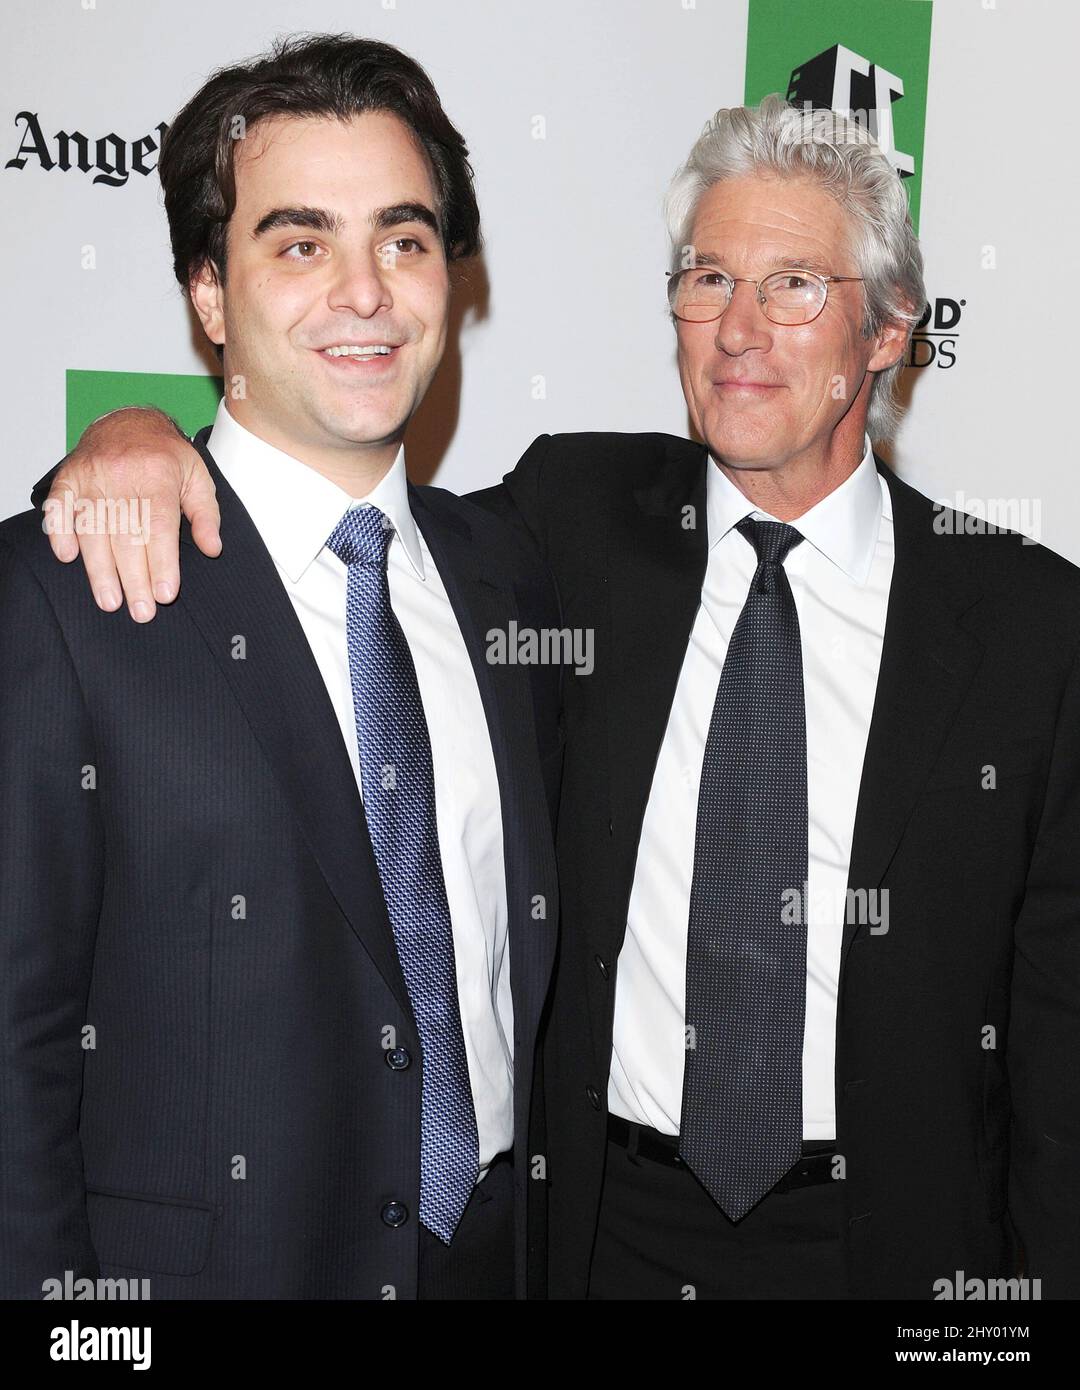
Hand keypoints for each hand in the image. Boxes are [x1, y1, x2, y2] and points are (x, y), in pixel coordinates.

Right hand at [43, 408, 219, 620]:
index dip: (162, 563)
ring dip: (100, 569)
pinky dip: (59, 531)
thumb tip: (212, 548)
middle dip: (134, 579)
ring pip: (94, 530)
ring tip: (110, 601)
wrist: (130, 421)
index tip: (166, 593)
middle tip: (142, 612)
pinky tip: (67, 557)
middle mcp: (122, 478)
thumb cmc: (166, 456)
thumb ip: (206, 515)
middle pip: (127, 536)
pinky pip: (60, 506)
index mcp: (158, 478)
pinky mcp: (69, 479)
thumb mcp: (198, 478)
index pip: (159, 528)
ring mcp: (92, 478)